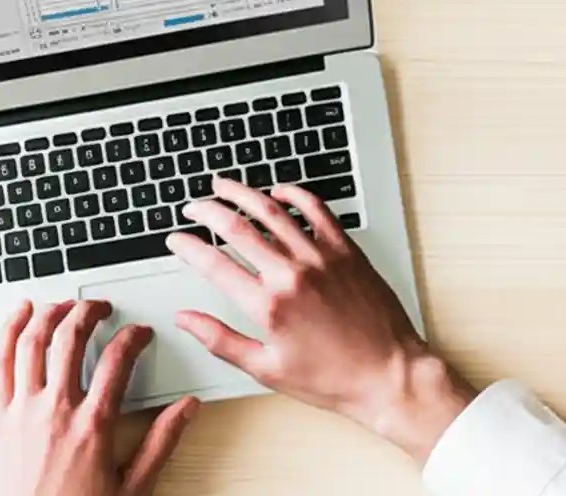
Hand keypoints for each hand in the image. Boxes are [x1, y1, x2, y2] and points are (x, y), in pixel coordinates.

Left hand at [0, 300, 199, 495]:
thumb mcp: (132, 489)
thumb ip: (161, 444)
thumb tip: (187, 410)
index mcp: (92, 425)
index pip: (117, 360)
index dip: (133, 337)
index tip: (139, 334)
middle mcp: (55, 409)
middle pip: (71, 338)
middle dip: (90, 311)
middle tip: (102, 308)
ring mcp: (23, 409)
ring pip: (34, 340)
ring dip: (50, 312)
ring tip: (65, 303)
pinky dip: (8, 330)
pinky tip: (19, 314)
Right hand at [166, 178, 475, 462]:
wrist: (390, 376)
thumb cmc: (333, 379)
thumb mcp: (266, 368)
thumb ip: (220, 340)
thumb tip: (186, 319)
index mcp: (268, 305)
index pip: (213, 263)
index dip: (187, 247)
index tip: (176, 240)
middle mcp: (291, 274)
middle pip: (236, 226)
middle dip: (207, 211)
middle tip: (193, 207)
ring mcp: (321, 257)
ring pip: (272, 210)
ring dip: (242, 193)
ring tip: (224, 186)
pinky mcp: (346, 251)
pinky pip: (317, 209)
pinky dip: (295, 194)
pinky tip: (279, 190)